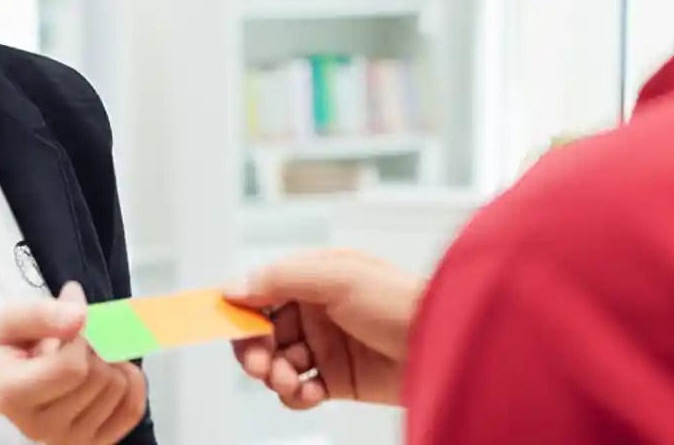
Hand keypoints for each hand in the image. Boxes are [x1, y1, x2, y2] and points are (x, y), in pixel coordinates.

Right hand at [0, 282, 146, 443]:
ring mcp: (68, 441)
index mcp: (14, 396)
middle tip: (74, 342)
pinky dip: (131, 382)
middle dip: (95, 348)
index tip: (68, 326)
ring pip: (119, 388)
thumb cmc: (7, 346)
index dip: (82, 339)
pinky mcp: (92, 444)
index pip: (73, 368)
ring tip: (83, 358)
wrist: (0, 380)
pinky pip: (133, 409)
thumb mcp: (12, 318)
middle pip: (100, 377)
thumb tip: (80, 317)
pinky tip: (109, 369)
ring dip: (111, 361)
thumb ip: (42, 314)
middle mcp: (40, 428)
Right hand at [223, 249, 423, 408]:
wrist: (447, 348)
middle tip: (258, 364)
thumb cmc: (400, 302)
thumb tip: (233, 286)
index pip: (261, 291)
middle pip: (263, 331)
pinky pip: (299, 389)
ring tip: (290, 380)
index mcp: (313, 278)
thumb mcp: (336, 278)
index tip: (226, 325)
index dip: (241, 309)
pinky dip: (296, 394)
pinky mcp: (337, 379)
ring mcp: (326, 346)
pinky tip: (309, 393)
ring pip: (277, 362)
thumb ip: (280, 279)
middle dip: (254, 348)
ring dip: (275, 374)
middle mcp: (316, 311)